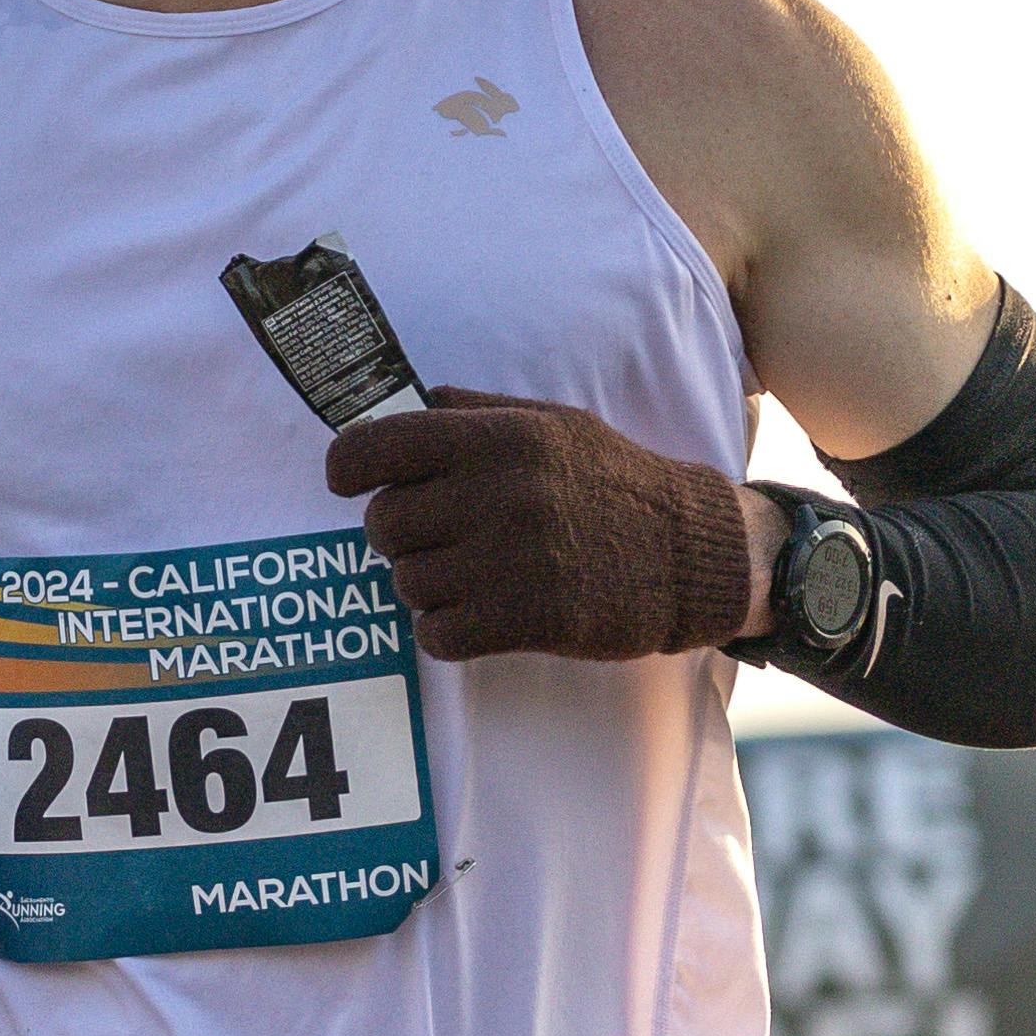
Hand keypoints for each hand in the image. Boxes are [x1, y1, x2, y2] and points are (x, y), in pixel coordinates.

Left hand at [322, 393, 767, 665]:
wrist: (688, 553)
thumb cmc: (614, 484)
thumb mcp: (554, 423)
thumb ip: (478, 411)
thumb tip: (411, 400)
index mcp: (498, 438)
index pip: (376, 448)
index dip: (347, 469)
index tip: (349, 484)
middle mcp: (497, 493)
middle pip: (383, 524)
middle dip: (399, 535)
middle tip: (435, 537)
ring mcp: (509, 559)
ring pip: (406, 583)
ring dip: (426, 586)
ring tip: (469, 576)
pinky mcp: (524, 619)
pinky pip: (436, 634)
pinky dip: (445, 631)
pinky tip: (475, 615)